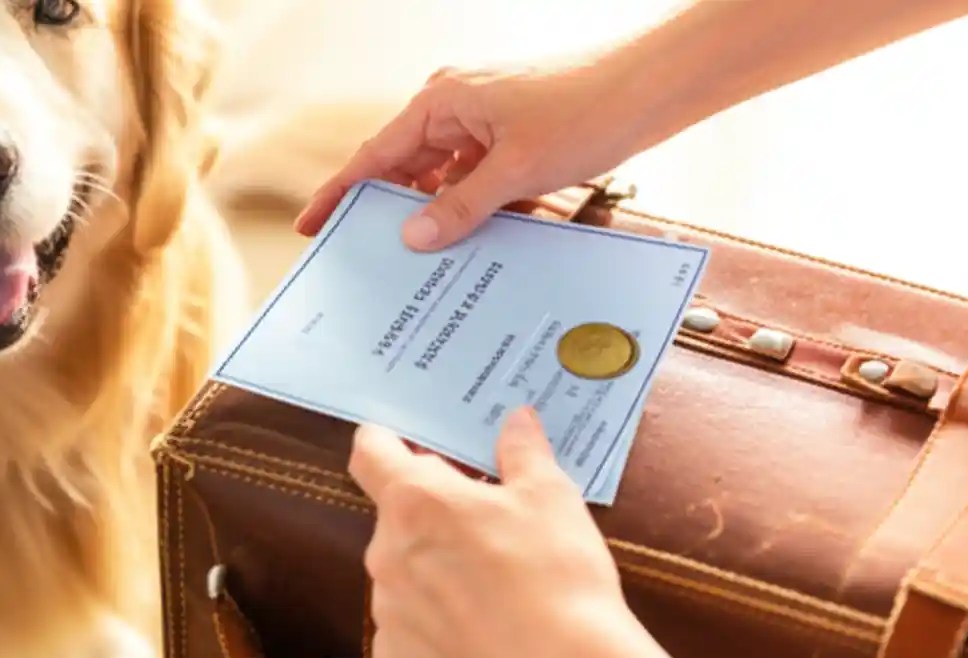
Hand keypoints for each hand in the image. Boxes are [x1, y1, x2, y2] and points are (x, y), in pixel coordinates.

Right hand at [294, 65, 647, 250]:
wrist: (654, 85)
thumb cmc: (588, 109)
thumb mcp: (516, 170)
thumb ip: (461, 207)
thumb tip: (413, 237)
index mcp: (441, 102)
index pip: (375, 156)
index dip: (340, 194)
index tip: (312, 225)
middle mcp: (455, 106)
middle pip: (406, 169)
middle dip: (392, 213)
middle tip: (370, 260)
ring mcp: (485, 119)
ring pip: (445, 177)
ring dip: (442, 215)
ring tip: (427, 262)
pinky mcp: (513, 134)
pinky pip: (478, 177)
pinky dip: (476, 207)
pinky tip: (479, 241)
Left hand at [348, 407, 742, 657]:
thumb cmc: (558, 580)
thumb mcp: (552, 498)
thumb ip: (523, 450)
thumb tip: (515, 420)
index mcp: (415, 501)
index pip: (370, 451)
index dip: (388, 442)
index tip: (409, 444)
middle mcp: (385, 552)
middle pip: (395, 514)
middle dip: (432, 511)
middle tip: (484, 522)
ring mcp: (386, 610)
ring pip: (400, 570)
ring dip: (430, 566)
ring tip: (489, 582)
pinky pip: (405, 624)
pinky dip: (432, 620)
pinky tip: (477, 626)